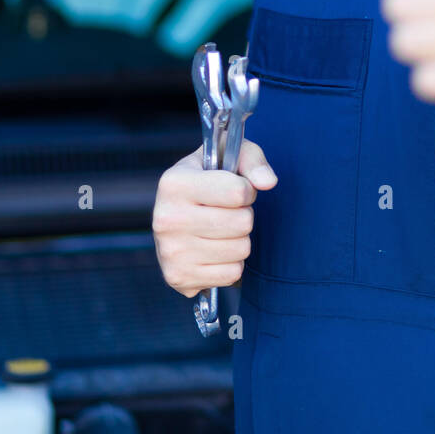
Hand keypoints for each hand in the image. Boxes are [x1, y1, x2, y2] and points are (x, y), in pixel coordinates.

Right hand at [152, 142, 276, 298]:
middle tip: (227, 212)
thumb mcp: (229, 155)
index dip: (246, 191)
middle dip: (243, 216)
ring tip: (219, 230)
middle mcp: (167, 218)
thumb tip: (267, 182)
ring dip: (239, 240)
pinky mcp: (178, 277)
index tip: (235, 190)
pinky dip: (231, 264)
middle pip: (242, 222)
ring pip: (241, 249)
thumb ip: (253, 160)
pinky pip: (232, 273)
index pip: (238, 192)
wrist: (179, 215)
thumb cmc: (210, 181)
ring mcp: (170, 251)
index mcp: (174, 183)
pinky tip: (214, 251)